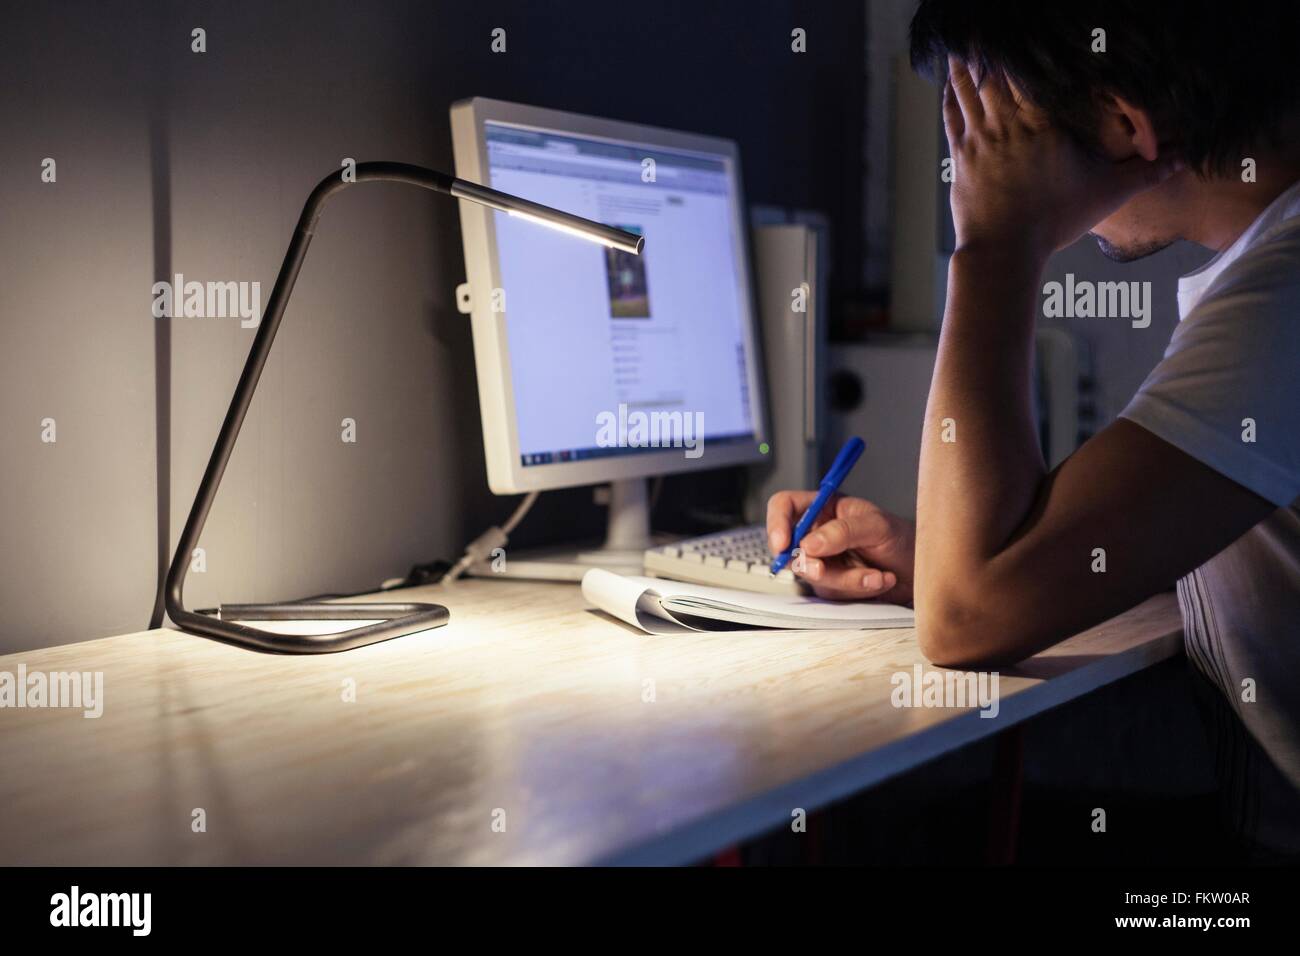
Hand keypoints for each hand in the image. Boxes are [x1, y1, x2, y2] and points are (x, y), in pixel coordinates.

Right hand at [766, 491, 915, 602]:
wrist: (920, 571)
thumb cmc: (902, 539)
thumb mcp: (876, 526)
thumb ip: (843, 531)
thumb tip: (809, 543)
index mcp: (824, 508)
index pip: (784, 507)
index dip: (776, 523)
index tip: (783, 545)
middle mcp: (818, 533)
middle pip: (790, 548)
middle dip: (811, 563)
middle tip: (823, 569)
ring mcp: (823, 561)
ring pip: (812, 575)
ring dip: (846, 579)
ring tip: (877, 574)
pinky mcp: (833, 585)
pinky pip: (832, 592)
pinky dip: (857, 589)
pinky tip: (879, 580)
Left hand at [943, 55, 1179, 256]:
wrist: (1005, 251)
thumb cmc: (1055, 222)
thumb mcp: (1106, 195)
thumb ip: (1144, 173)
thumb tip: (1183, 159)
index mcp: (1044, 124)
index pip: (1036, 73)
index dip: (1028, 51)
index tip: (1026, 32)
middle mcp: (1009, 124)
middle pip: (997, 73)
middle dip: (992, 49)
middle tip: (986, 28)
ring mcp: (980, 139)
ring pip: (970, 89)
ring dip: (966, 65)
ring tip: (962, 42)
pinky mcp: (960, 157)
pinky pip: (953, 116)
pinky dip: (951, 95)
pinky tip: (949, 82)